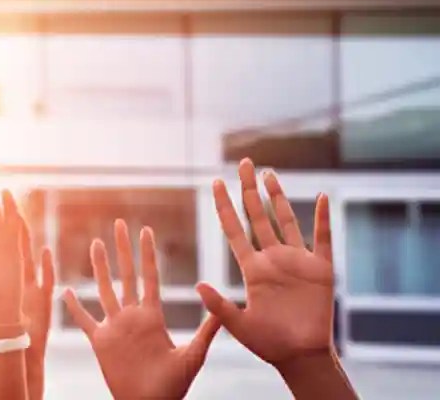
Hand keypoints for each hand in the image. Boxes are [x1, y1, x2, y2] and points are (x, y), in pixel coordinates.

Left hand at [0, 217, 53, 398]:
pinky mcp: (43, 298)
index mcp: (0, 276)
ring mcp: (31, 284)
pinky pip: (47, 278)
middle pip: (13, 245)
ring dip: (29, 239)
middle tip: (4, 203)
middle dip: (7, 223)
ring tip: (24, 220)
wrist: (13, 345)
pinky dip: (47, 265)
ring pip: (31, 256)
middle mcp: (17, 276)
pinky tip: (46, 251)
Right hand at [63, 221, 219, 399]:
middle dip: (122, 249)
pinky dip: (73, 306)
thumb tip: (219, 306)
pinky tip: (65, 291)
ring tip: (95, 243)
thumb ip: (206, 331)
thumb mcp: (193, 356)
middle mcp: (132, 316)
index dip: (147, 254)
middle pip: (125, 274)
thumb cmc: (173, 387)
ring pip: (104, 289)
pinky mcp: (100, 341)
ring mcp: (114, 327)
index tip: (145, 230)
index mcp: (153, 316)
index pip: (149, 277)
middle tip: (119, 223)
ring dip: (100, 267)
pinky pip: (83, 319)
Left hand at [197, 159, 335, 367]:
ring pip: (285, 221)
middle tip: (242, 163)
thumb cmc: (268, 344)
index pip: (234, 229)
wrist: (300, 356)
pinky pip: (323, 239)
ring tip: (268, 173)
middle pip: (257, 216)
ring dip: (278, 197)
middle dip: (249, 190)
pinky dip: (323, 219)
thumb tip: (198, 285)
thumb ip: (219, 306)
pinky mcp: (321, 270)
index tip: (214, 182)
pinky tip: (320, 198)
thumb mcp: (239, 325)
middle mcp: (272, 259)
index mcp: (252, 269)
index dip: (224, 206)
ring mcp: (297, 262)